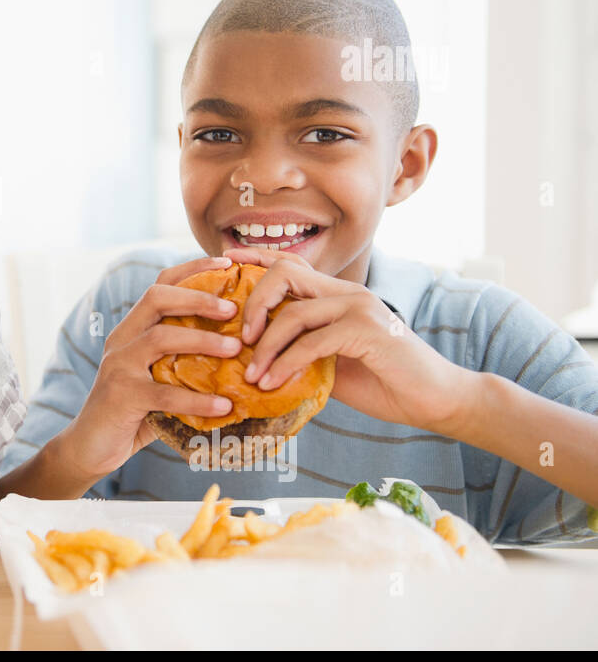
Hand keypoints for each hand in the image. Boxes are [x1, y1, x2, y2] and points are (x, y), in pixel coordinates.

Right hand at [56, 255, 242, 481]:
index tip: (228, 264)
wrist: (90, 447)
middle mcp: (122, 340)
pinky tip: (224, 407)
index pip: (160, 285)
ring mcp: (118, 366)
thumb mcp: (158, 380)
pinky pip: (165, 393)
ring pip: (161, 338)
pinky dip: (198, 399)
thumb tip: (243, 359)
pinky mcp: (122, 396)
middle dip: (198, 298)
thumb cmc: (132, 413)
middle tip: (234, 309)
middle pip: (157, 298)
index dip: (193, 269)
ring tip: (235, 350)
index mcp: (131, 329)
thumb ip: (185, 365)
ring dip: (203, 341)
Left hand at [225, 246, 462, 430]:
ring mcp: (359, 307)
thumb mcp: (331, 365)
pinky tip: (273, 383)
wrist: (435, 401)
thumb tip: (256, 362)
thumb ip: (300, 353)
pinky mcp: (367, 331)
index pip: (290, 264)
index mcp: (337, 294)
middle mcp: (347, 292)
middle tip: (242, 340)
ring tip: (252, 375)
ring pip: (293, 312)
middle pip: (284, 273)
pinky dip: (287, 363)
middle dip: (253, 303)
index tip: (225, 263)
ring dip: (266, 346)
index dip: (255, 260)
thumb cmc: (385, 383)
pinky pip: (313, 341)